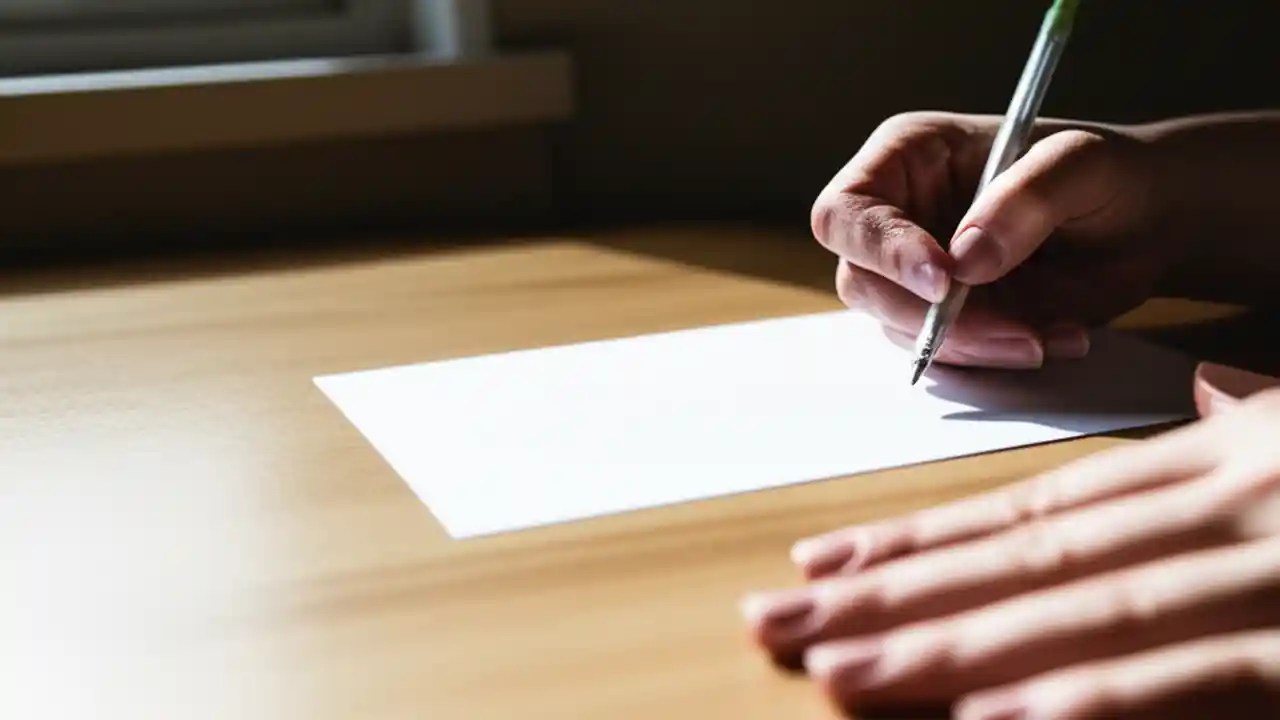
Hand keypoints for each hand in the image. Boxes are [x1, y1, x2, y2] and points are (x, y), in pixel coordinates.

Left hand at [739, 388, 1279, 717]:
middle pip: (1024, 553)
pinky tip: (987, 718)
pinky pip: (1191, 675)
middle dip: (889, 590)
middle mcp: (1214, 508)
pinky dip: (1087, 699)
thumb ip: (1248, 424)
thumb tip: (1204, 392)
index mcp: (1208, 464)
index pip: (1031, 504)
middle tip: (780, 619)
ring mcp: (1263, 573)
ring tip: (840, 670)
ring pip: (1078, 606)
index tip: (820, 561)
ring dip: (947, 641)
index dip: (917, 535)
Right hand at [812, 111, 1182, 368]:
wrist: (1150, 225)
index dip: (880, 249)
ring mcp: (918, 272)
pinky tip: (1054, 337)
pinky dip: (995, 358)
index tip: (943, 281)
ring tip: (1045, 335)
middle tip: (1010, 327)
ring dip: (969, 345)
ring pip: (898, 327)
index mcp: (909, 157)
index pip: (848, 210)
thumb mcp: (1084, 164)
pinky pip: (944, 354)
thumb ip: (1027, 197)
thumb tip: (966, 259)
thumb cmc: (1111, 175)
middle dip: (928, 316)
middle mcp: (899, 216)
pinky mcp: (947, 318)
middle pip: (861, 280)